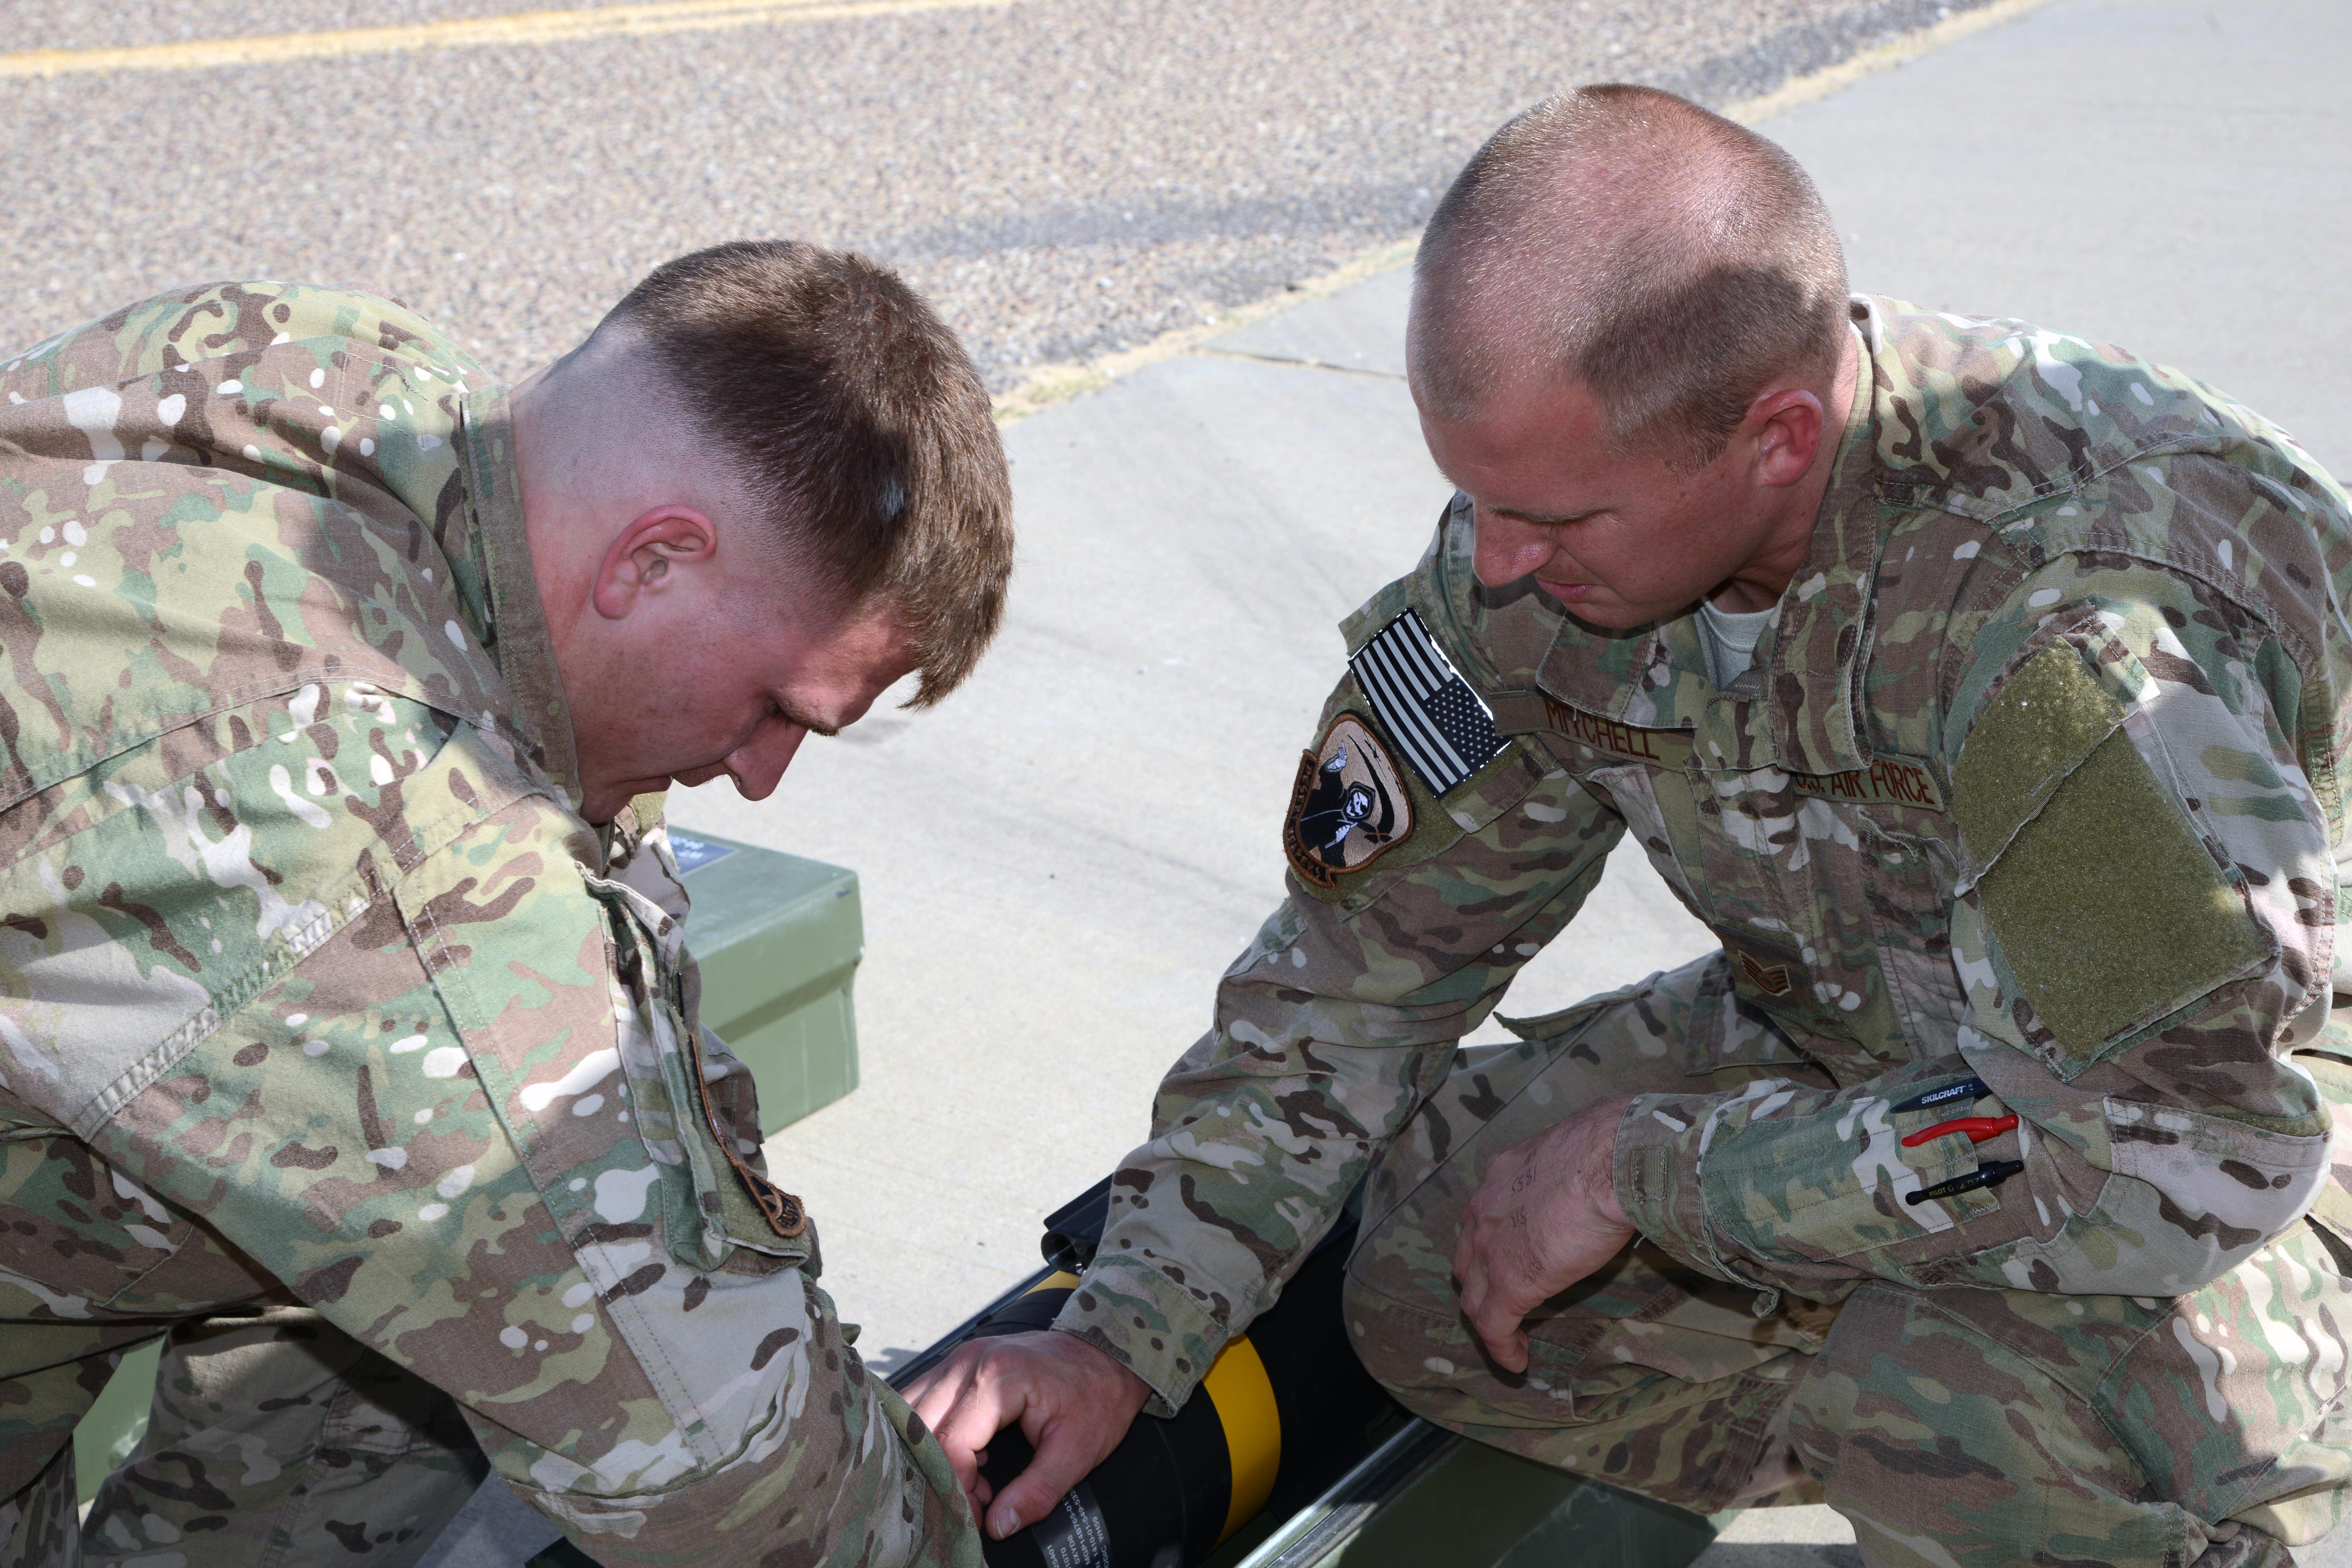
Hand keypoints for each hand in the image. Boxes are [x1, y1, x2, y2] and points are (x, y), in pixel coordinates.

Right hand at [904, 1328, 1150, 1538]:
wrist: (1109, 1350)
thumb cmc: (1097, 1396)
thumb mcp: (1078, 1451)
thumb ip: (1037, 1491)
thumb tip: (999, 1527)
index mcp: (996, 1377)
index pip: (949, 1446)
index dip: (958, 1491)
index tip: (978, 1518)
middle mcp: (968, 1361)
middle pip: (919, 1428)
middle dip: (938, 1473)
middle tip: (970, 1501)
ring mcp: (959, 1357)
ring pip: (912, 1412)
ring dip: (929, 1452)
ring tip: (969, 1478)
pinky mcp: (958, 1363)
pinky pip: (922, 1400)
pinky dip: (929, 1433)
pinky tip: (963, 1455)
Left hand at [1451, 1095, 1636, 1373]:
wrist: (1611, 1161)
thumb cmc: (1610, 1147)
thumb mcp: (1577, 1150)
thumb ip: (1573, 1169)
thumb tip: (1603, 1173)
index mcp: (1501, 1172)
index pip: (1481, 1214)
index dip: (1489, 1241)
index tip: (1507, 1256)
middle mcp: (1485, 1206)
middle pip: (1467, 1256)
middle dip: (1479, 1280)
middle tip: (1500, 1299)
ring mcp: (1492, 1247)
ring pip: (1473, 1295)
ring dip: (1486, 1318)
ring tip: (1506, 1335)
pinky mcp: (1510, 1282)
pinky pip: (1493, 1325)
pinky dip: (1501, 1347)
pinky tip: (1517, 1362)